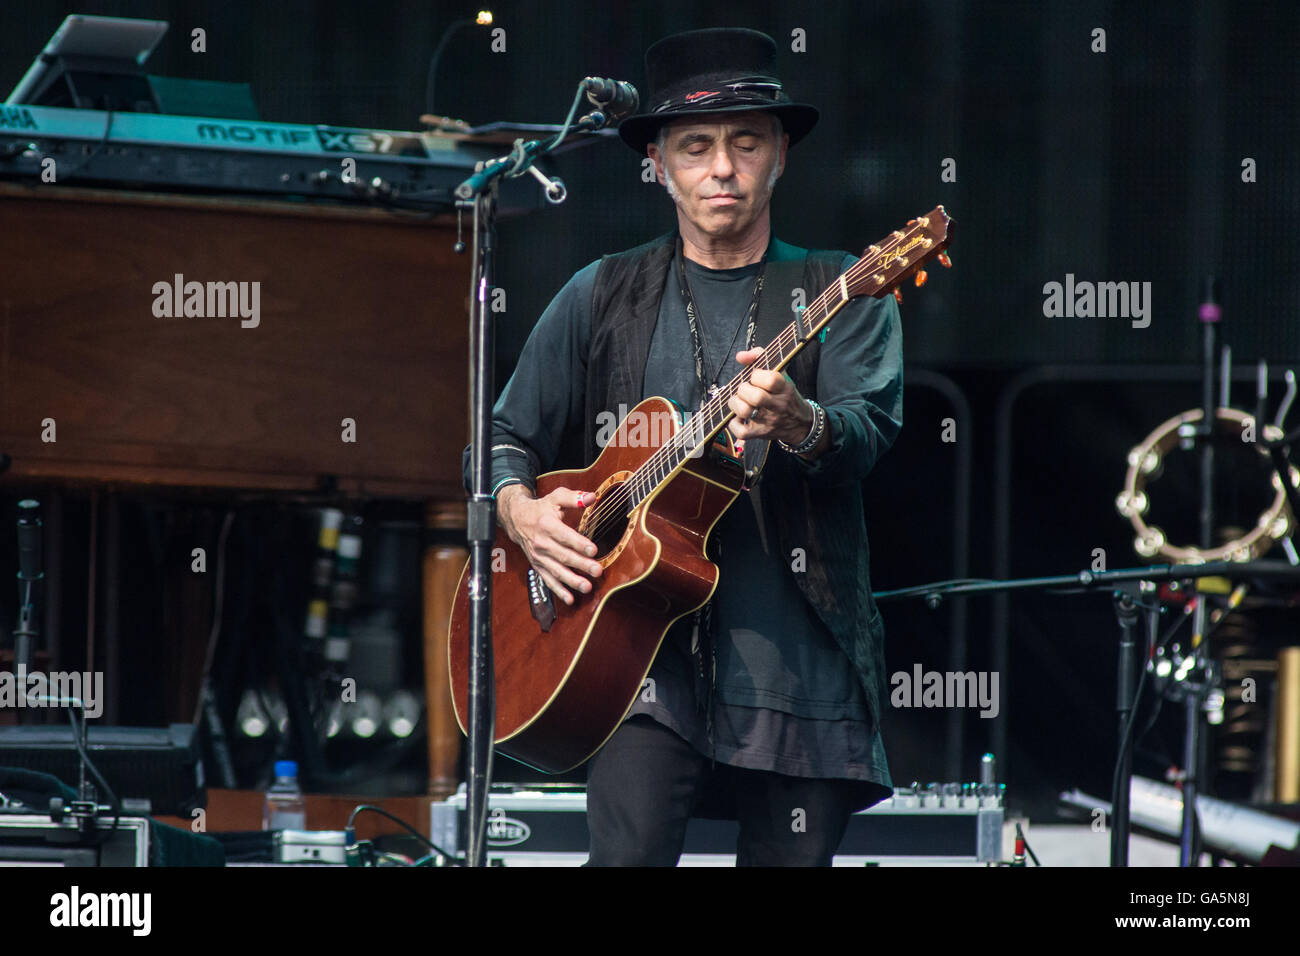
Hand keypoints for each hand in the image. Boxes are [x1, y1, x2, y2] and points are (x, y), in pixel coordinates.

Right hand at [497, 485, 602, 605]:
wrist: (517, 519)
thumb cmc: (541, 508)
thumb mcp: (556, 497)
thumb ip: (574, 498)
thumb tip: (592, 497)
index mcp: (547, 525)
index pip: (564, 536)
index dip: (579, 543)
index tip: (593, 550)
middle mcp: (542, 543)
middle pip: (563, 555)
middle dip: (581, 564)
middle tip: (597, 571)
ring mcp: (539, 557)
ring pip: (557, 571)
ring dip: (572, 580)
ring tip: (587, 587)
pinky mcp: (538, 566)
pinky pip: (548, 580)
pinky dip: (559, 591)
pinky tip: (571, 599)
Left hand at [726, 347, 814, 445]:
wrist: (800, 423)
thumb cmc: (785, 395)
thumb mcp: (780, 374)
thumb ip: (760, 357)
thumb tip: (740, 356)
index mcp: (785, 388)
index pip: (770, 380)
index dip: (756, 375)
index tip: (754, 376)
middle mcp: (779, 405)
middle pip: (756, 397)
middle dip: (743, 390)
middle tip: (744, 390)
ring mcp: (769, 421)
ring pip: (746, 412)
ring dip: (735, 404)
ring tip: (738, 401)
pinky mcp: (761, 433)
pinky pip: (741, 431)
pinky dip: (733, 423)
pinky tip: (738, 417)